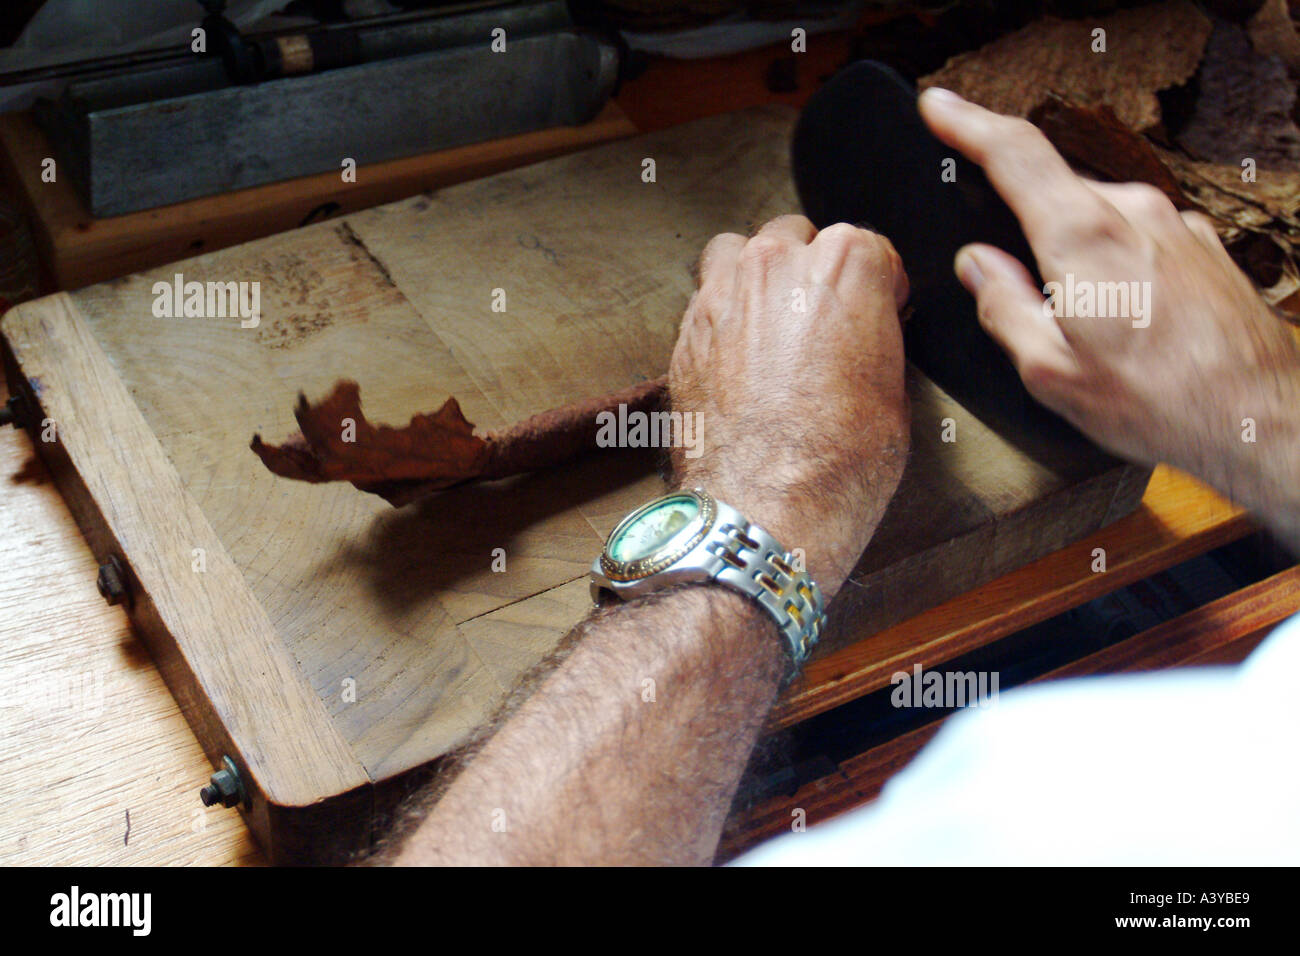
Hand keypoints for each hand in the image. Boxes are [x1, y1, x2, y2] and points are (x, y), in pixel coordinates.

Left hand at [668, 215, 910, 594]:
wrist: (766, 507)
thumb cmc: (837, 462)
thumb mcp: (895, 392)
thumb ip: (878, 338)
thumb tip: (869, 336)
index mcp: (845, 265)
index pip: (871, 249)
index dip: (880, 288)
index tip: (880, 312)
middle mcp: (777, 265)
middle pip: (798, 241)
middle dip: (812, 273)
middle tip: (823, 321)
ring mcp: (723, 293)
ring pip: (740, 254)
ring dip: (758, 279)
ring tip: (773, 323)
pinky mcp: (686, 332)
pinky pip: (706, 301)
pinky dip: (723, 317)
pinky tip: (739, 357)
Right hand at [919, 88, 1299, 541]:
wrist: (1261, 415)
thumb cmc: (1161, 402)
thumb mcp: (1050, 371)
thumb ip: (1004, 307)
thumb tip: (978, 266)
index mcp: (1081, 235)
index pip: (1013, 152)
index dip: (967, 123)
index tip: (939, 109)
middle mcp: (1132, 211)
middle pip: (1054, 193)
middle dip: (1026, 232)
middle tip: (1024, 297)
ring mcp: (1174, 224)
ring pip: (1098, 220)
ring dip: (1076, 259)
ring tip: (1090, 334)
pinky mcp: (1201, 244)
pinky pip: (1137, 239)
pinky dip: (1116, 269)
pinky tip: (1129, 328)